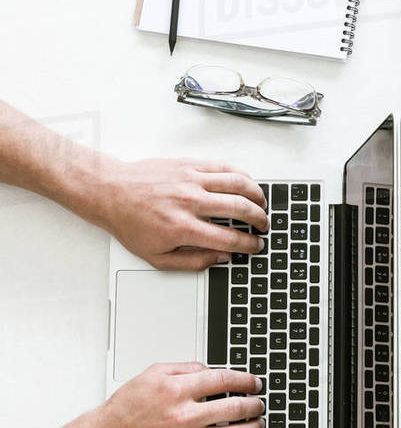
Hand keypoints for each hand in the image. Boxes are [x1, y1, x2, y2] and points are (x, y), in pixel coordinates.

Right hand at [89, 363, 265, 427]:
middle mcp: (185, 416)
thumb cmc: (124, 409)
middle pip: (234, 408)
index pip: (223, 380)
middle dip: (253, 404)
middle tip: (258, 403)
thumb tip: (209, 370)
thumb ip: (184, 368)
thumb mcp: (152, 374)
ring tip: (259, 423)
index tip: (253, 382)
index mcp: (178, 391)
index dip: (245, 380)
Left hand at [97, 157, 268, 269]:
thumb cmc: (131, 223)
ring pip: (237, 183)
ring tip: (262, 205)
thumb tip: (221, 258)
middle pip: (240, 208)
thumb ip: (193, 262)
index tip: (256, 245)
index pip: (229, 238)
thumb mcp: (157, 257)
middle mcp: (189, 202)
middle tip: (263, 226)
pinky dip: (241, 176)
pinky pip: (223, 167)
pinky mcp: (188, 164)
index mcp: (183, 228)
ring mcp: (190, 180)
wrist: (111, 192)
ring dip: (256, 195)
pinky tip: (247, 184)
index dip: (249, 244)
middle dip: (259, 220)